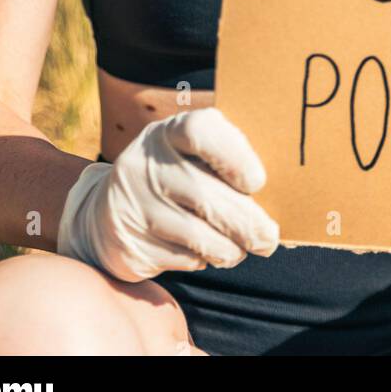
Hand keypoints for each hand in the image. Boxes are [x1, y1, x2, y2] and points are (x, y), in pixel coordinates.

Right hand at [57, 108, 279, 281]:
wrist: (106, 211)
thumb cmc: (174, 174)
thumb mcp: (192, 153)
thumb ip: (229, 157)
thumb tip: (283, 186)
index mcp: (168, 132)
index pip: (201, 131)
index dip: (236, 157)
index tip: (257, 182)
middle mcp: (145, 163)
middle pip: (207, 196)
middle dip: (248, 223)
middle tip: (268, 239)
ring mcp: (133, 205)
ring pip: (199, 236)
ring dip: (231, 250)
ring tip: (242, 250)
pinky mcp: (130, 245)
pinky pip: (182, 259)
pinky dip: (203, 260)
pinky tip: (205, 252)